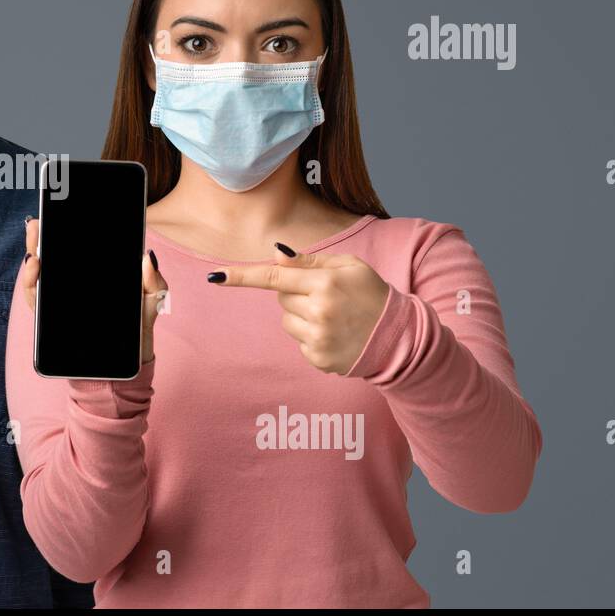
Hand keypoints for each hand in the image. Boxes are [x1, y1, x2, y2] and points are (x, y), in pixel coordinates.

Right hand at [20, 217, 168, 363]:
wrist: (128, 363)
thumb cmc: (139, 327)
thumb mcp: (152, 299)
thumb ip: (153, 280)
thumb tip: (146, 257)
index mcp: (94, 272)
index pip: (75, 245)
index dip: (63, 227)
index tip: (58, 209)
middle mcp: (74, 283)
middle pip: (52, 254)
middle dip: (39, 237)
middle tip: (37, 223)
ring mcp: (63, 299)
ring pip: (40, 273)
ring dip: (32, 255)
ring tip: (35, 247)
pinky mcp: (53, 319)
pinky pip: (37, 299)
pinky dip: (32, 283)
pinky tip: (36, 267)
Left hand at [206, 245, 389, 374]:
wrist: (399, 337)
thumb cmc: (373, 295)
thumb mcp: (349, 267)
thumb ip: (310, 262)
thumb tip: (276, 256)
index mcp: (325, 284)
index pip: (274, 278)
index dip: (241, 276)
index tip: (215, 277)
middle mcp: (319, 312)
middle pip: (280, 297)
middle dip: (296, 293)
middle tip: (326, 296)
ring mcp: (317, 338)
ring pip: (286, 320)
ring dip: (301, 315)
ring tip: (332, 317)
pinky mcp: (317, 358)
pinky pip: (297, 340)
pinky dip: (310, 336)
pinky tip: (335, 334)